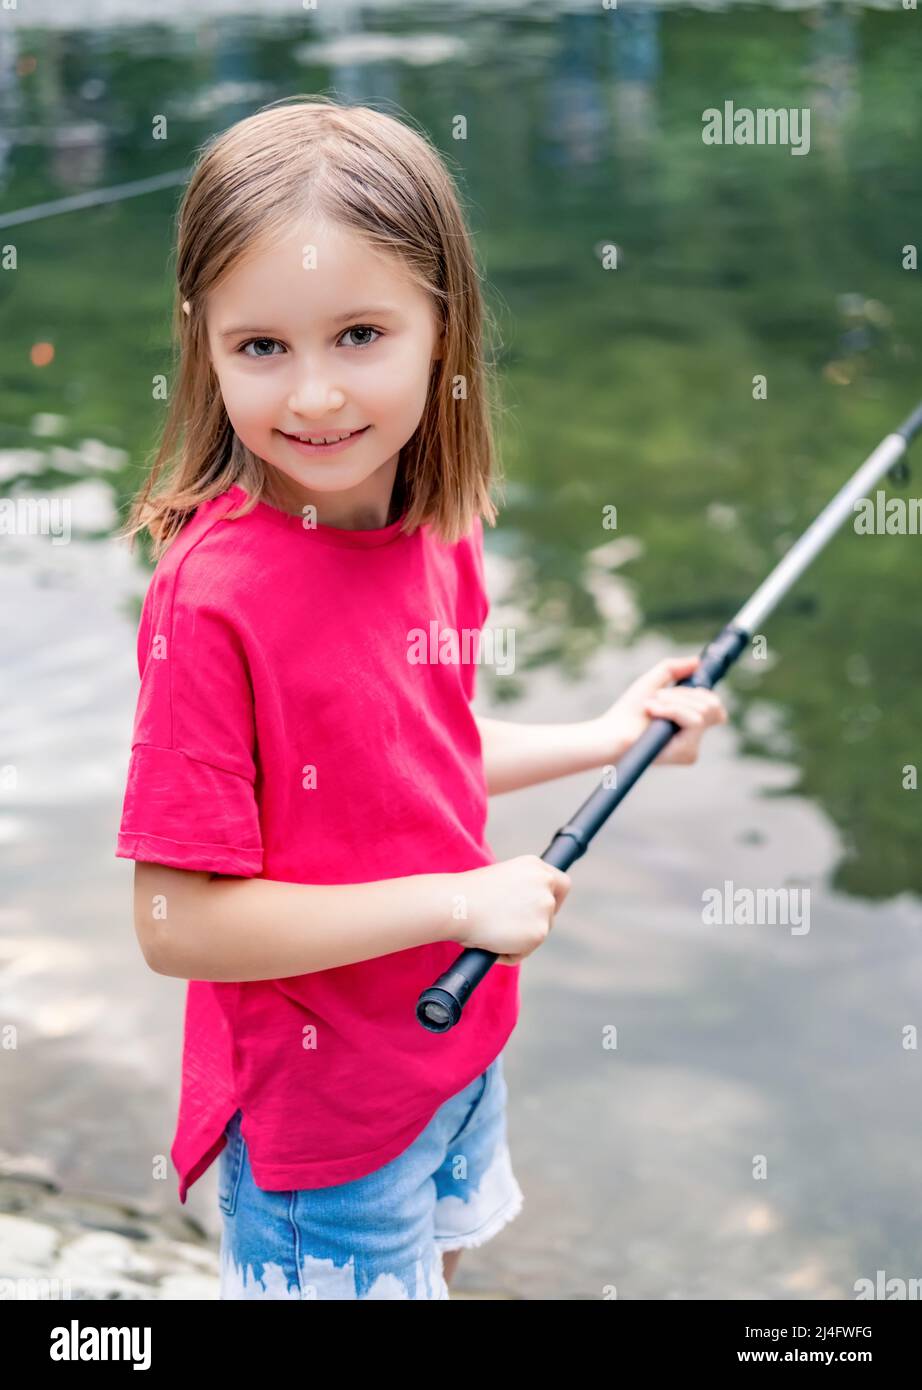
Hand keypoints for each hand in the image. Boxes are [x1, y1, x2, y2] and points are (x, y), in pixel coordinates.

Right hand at [450, 855, 571, 965]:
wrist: (457, 904)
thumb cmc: (468, 894)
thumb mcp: (500, 881)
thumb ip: (520, 891)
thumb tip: (525, 913)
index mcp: (534, 866)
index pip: (561, 884)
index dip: (553, 899)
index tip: (542, 911)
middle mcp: (545, 883)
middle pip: (552, 912)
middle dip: (533, 924)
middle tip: (508, 930)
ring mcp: (545, 907)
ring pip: (537, 933)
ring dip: (517, 939)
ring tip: (489, 933)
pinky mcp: (539, 932)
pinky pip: (523, 951)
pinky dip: (508, 953)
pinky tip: (489, 942)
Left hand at [596, 655, 727, 765]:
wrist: (610, 734)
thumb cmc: (628, 712)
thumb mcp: (652, 683)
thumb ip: (674, 669)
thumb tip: (698, 661)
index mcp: (688, 727)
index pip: (716, 708)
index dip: (702, 694)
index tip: (674, 690)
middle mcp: (693, 740)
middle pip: (712, 705)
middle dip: (682, 694)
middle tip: (656, 698)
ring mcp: (691, 749)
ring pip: (702, 711)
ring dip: (674, 701)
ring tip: (650, 706)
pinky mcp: (686, 753)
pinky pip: (693, 720)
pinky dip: (672, 710)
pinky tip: (652, 711)